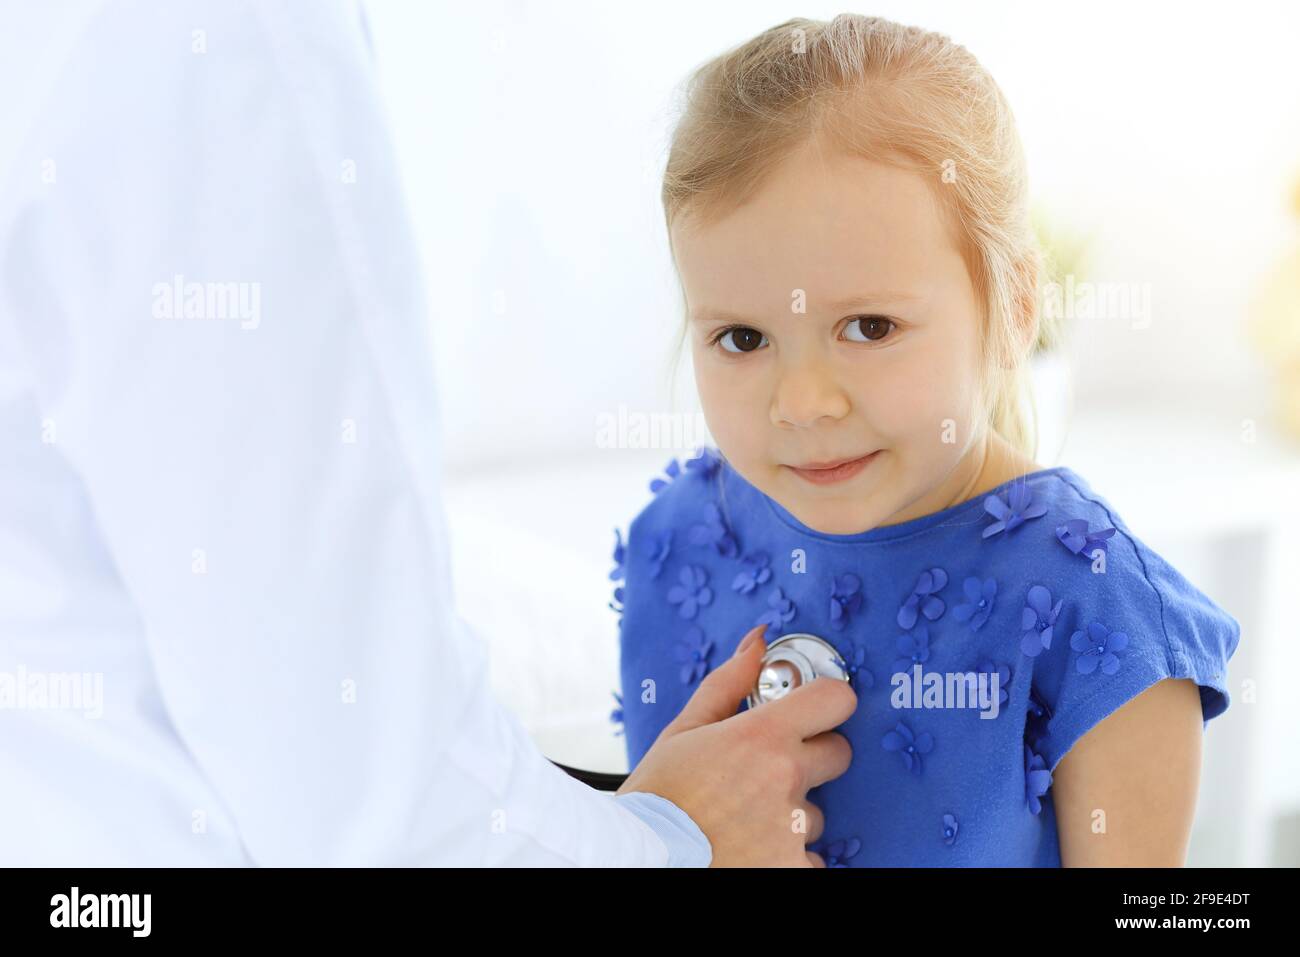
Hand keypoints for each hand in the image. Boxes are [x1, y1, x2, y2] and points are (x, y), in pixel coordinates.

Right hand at [616, 623, 856, 865]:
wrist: (643, 857)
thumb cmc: (657, 798)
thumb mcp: (685, 730)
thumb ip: (729, 683)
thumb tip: (758, 643)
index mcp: (761, 736)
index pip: (835, 699)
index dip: (825, 700)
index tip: (812, 709)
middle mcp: (785, 778)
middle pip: (839, 753)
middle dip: (812, 757)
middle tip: (770, 771)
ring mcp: (793, 827)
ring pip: (817, 812)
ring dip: (792, 814)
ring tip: (747, 818)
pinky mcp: (792, 866)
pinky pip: (812, 857)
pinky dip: (789, 854)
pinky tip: (754, 846)